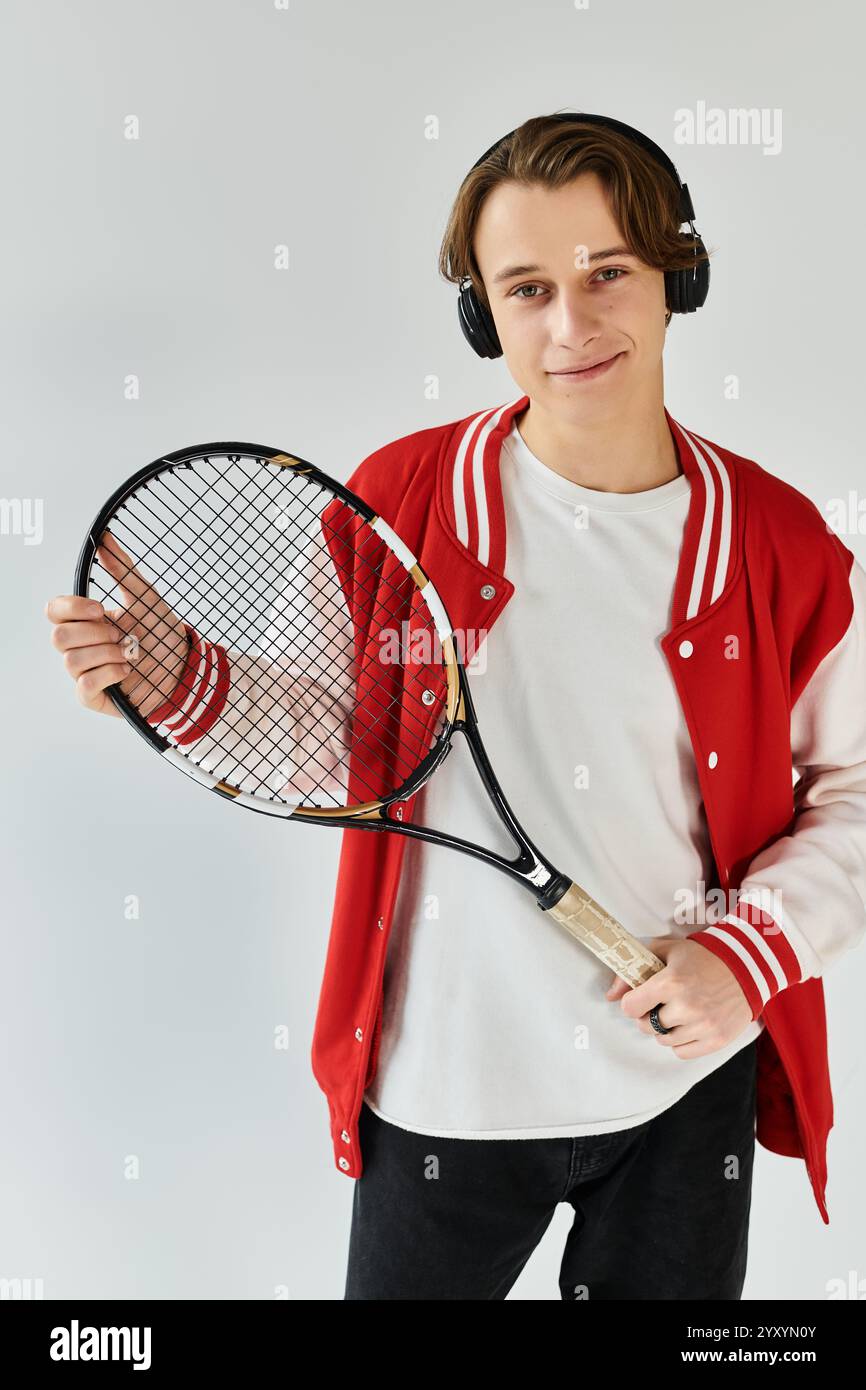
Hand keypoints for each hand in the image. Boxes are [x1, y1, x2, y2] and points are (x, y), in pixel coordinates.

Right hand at [46, 530, 188, 718]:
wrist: (187, 666)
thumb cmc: (163, 633)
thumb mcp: (145, 597)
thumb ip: (122, 569)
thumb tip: (104, 538)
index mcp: (87, 622)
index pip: (55, 612)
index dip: (71, 608)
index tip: (101, 607)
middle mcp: (81, 647)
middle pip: (59, 637)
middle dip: (95, 634)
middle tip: (123, 636)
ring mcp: (86, 673)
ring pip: (71, 661)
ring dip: (107, 654)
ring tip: (130, 654)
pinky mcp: (95, 696)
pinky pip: (84, 685)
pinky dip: (109, 674)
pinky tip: (128, 671)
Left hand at [605, 937, 753, 1059]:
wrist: (747, 966)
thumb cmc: (703, 956)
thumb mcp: (667, 950)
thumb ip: (635, 968)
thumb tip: (610, 995)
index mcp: (670, 982)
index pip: (630, 1007)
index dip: (632, 1002)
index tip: (639, 998)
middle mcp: (686, 1007)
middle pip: (646, 1026)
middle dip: (648, 1015)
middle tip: (661, 1003)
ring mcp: (703, 1026)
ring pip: (663, 1041)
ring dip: (665, 1029)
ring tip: (678, 1012)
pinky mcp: (717, 1040)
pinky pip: (682, 1052)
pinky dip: (681, 1042)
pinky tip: (689, 1024)